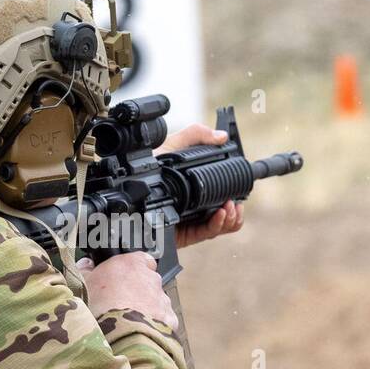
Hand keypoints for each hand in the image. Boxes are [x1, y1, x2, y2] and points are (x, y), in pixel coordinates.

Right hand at [77, 252, 177, 328]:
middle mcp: (151, 278)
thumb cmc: (98, 305)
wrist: (118, 333)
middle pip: (148, 282)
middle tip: (121, 305)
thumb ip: (85, 270)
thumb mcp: (83, 283)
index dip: (133, 269)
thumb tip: (86, 264)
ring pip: (156, 302)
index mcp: (132, 264)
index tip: (123, 279)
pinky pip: (163, 321)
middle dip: (138, 292)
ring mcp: (162, 299)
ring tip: (129, 324)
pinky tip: (140, 333)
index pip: (141, 259)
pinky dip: (155, 327)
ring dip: (146, 310)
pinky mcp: (169, 319)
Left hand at [154, 123, 244, 248]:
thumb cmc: (147, 167)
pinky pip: (206, 233)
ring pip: (219, 226)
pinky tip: (220, 214)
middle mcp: (195, 207)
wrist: (129, 187)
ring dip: (230, 219)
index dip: (235, 196)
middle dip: (235, 211)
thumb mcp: (172, 145)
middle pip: (225, 214)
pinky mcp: (184, 233)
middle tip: (236, 203)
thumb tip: (221, 136)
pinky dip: (218, 225)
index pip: (223, 196)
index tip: (240, 193)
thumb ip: (195, 135)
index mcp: (197, 190)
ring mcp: (191, 221)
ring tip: (230, 208)